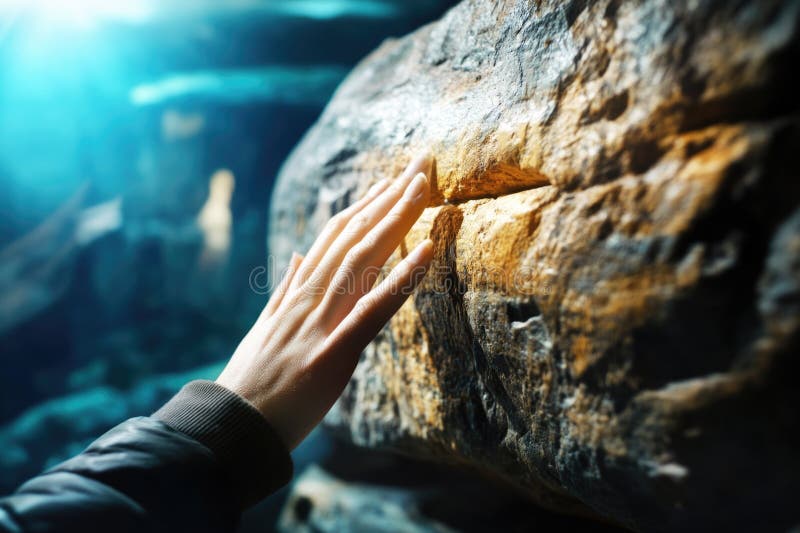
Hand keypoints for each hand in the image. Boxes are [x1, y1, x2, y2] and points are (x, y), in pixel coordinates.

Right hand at [216, 154, 433, 449]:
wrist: (231, 427)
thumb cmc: (251, 382)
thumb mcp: (264, 327)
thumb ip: (283, 289)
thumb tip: (297, 256)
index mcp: (295, 293)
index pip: (334, 237)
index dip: (366, 206)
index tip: (391, 181)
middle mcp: (307, 298)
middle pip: (353, 236)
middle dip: (389, 197)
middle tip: (421, 164)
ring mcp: (319, 322)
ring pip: (362, 259)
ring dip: (395, 220)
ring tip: (423, 187)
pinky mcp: (333, 353)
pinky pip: (373, 310)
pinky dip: (401, 278)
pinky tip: (426, 250)